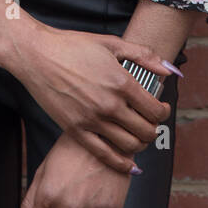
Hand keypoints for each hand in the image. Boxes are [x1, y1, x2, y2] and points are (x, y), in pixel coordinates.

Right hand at [11, 22, 174, 173]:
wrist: (37, 55)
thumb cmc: (73, 45)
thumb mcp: (112, 43)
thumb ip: (144, 55)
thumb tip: (170, 70)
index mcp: (122, 83)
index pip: (155, 110)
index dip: (163, 112)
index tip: (160, 108)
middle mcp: (110, 105)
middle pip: (146, 131)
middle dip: (154, 129)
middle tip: (150, 124)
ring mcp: (92, 120)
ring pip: (129, 145)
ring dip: (140, 145)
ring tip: (138, 136)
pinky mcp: (75, 130)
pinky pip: (104, 154)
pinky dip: (120, 163)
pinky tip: (128, 163)